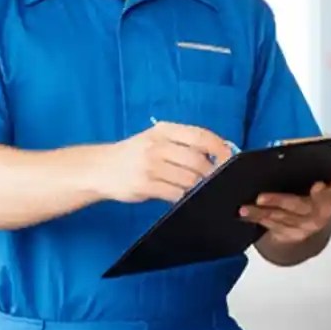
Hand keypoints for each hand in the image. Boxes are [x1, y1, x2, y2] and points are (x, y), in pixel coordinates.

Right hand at [98, 120, 233, 203]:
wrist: (99, 168)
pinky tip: (188, 199)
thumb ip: (181, 142)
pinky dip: (186, 198)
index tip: (230, 159)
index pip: (200, 135)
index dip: (220, 147)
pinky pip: (175, 194)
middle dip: (213, 172)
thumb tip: (218, 153)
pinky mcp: (145, 185)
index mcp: (163, 130)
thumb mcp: (154, 138)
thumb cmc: (133, 153)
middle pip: (198, 159)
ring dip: (201, 187)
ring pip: (189, 179)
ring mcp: (150, 166)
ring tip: (205, 191)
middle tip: (220, 181)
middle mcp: (157, 145)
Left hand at [239, 166, 330, 244]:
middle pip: (296, 207)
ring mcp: (301, 228)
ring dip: (259, 213)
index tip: (318, 184)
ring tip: (243, 208)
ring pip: (278, 218)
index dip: (323, 191)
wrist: (314, 224)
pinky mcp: (288, 235)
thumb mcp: (329, 189)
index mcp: (328, 201)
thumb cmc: (317, 196)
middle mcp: (316, 217)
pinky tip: (243, 214)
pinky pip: (270, 226)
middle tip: (261, 197)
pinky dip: (256, 219)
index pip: (328, 194)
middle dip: (278, 201)